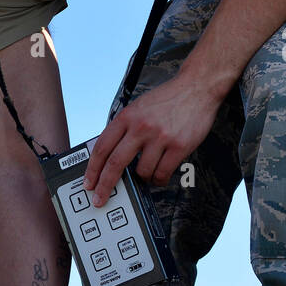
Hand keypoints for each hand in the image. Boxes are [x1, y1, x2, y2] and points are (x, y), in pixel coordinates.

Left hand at [83, 73, 221, 204]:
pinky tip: (158, 176)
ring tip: (145, 174)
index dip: (92, 169)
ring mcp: (160, 137)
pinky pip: (162, 173)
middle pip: (116, 163)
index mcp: (127, 117)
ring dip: (141, 179)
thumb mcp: (137, 107)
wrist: (197, 87)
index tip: (88, 183)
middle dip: (105, 185)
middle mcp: (141, 127)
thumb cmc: (166, 99)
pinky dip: (158, 180)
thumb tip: (109, 156)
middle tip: (100, 198)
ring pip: (141, 172)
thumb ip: (124, 129)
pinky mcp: (179, 146)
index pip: (102, 147)